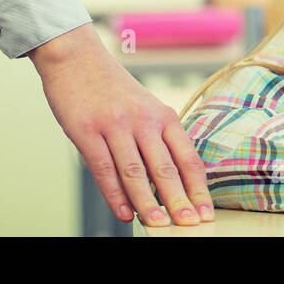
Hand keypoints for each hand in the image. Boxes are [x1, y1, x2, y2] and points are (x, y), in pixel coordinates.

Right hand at [29, 24, 213, 226]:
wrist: (77, 57)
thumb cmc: (112, 89)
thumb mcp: (145, 108)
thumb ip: (157, 140)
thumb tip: (169, 183)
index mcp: (163, 115)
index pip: (187, 158)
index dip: (198, 188)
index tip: (206, 213)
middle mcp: (143, 120)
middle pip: (165, 168)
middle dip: (179, 201)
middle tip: (190, 226)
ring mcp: (115, 125)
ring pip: (136, 172)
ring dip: (148, 204)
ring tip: (158, 226)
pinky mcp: (86, 131)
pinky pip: (104, 169)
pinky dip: (115, 195)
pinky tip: (124, 213)